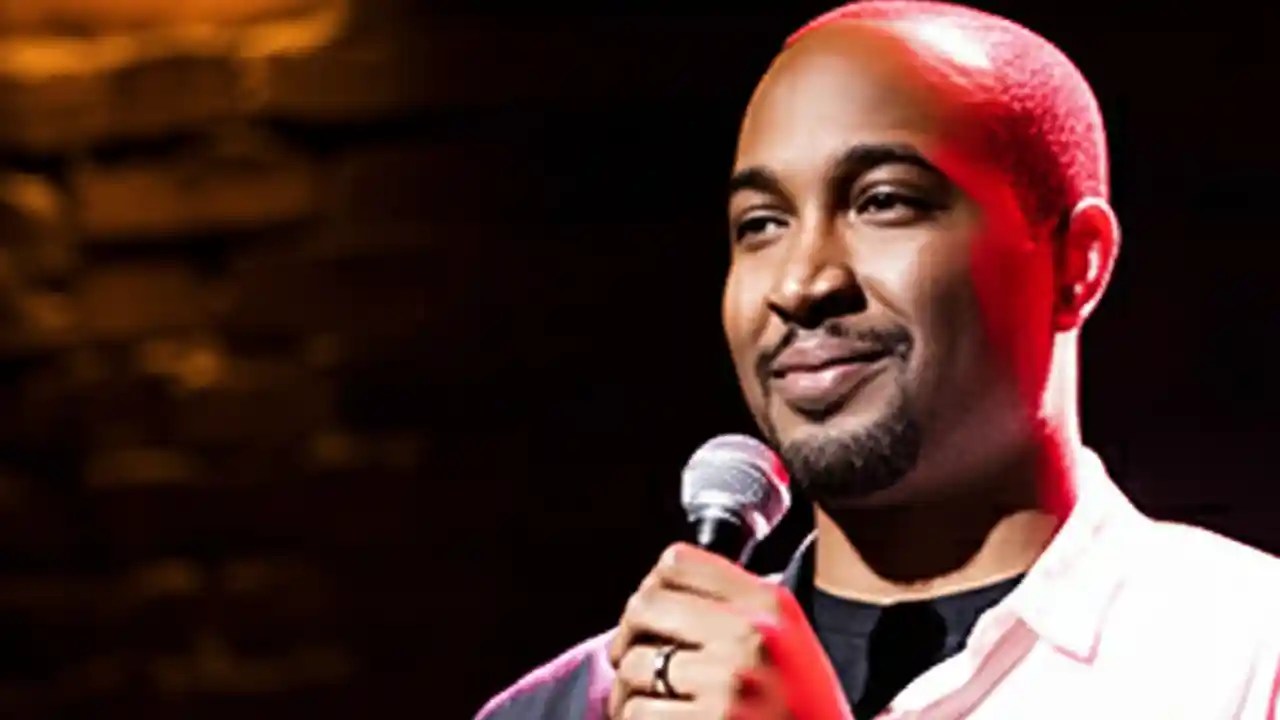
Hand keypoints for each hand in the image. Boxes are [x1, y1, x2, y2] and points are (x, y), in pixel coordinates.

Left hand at [607, 542, 852, 719]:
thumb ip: (733, 608)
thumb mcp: (785, 640)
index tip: (650, 620)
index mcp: (769, 604)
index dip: (651, 590)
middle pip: (644, 606)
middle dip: (627, 640)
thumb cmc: (797, 709)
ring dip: (629, 692)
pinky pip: (637, 712)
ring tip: (648, 706)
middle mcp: (751, 634)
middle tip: (631, 664)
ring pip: (634, 666)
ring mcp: (731, 682)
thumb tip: (651, 597)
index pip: (676, 562)